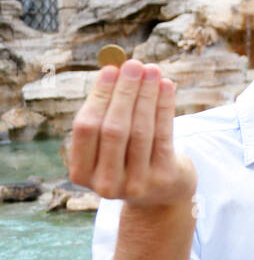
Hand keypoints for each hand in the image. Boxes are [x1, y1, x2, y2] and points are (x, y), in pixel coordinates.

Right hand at [67, 59, 195, 208]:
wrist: (161, 194)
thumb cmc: (129, 158)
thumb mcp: (110, 144)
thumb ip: (107, 113)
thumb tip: (116, 69)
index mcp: (81, 173)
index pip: (85, 128)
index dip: (99, 97)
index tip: (109, 70)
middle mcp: (105, 183)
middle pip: (114, 129)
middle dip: (124, 93)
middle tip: (133, 65)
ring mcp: (136, 183)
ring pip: (141, 131)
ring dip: (147, 95)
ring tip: (152, 70)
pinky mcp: (163, 178)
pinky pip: (164, 135)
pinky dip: (165, 107)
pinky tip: (167, 86)